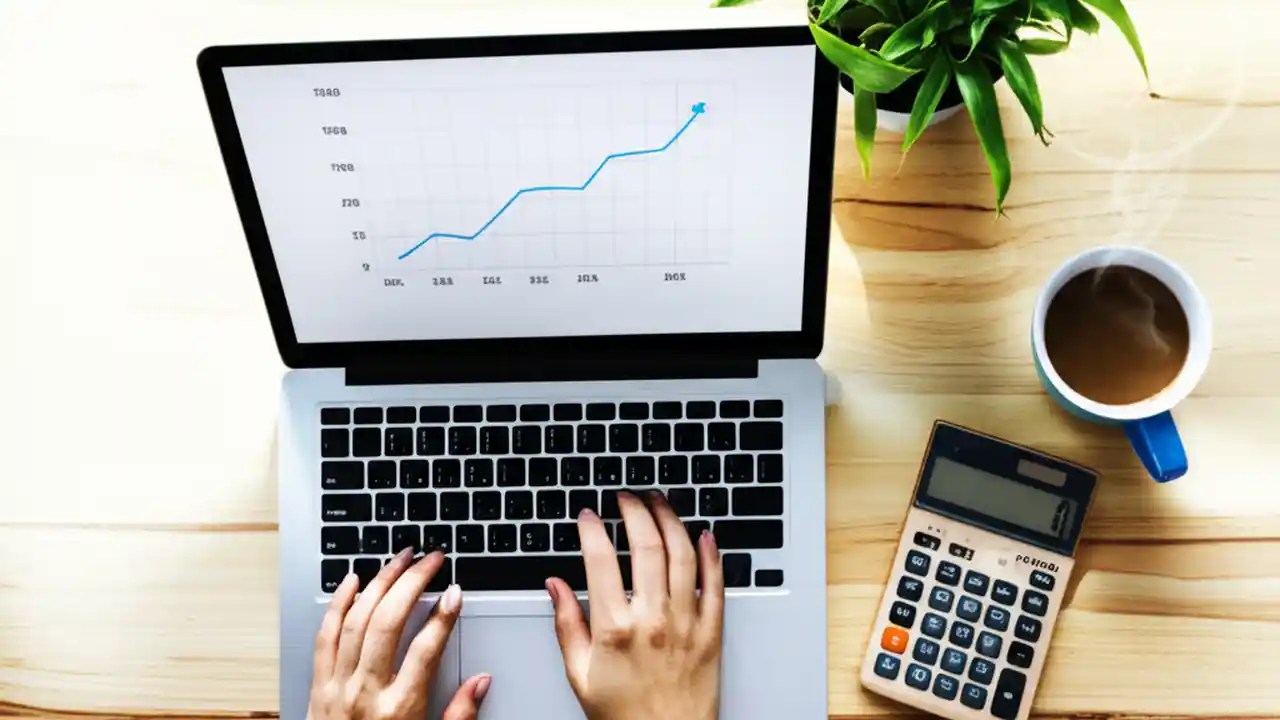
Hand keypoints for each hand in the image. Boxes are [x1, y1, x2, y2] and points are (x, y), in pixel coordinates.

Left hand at [308, 549, 489, 719]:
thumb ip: (460, 715)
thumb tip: (481, 682)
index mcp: (400, 710)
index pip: (426, 648)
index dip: (444, 615)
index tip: (455, 591)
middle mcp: (366, 693)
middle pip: (389, 622)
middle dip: (412, 582)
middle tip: (431, 559)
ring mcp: (337, 688)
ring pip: (356, 620)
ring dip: (379, 582)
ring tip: (399, 560)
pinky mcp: (317, 687)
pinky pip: (324, 635)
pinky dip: (338, 603)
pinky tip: (352, 581)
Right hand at [546, 491, 724, 719]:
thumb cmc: (623, 715)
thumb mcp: (579, 673)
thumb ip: (566, 624)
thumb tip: (555, 585)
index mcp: (614, 629)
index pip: (600, 560)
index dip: (592, 529)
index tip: (588, 515)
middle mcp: (652, 620)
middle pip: (646, 545)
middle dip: (634, 510)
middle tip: (625, 497)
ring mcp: (686, 623)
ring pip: (683, 554)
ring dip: (671, 520)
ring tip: (659, 503)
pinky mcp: (711, 632)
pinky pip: (716, 583)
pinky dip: (711, 554)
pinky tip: (703, 534)